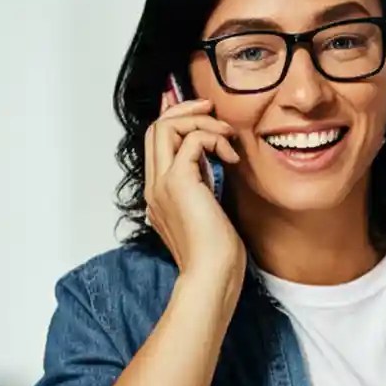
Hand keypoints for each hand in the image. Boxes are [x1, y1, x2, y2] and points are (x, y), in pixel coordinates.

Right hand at [144, 93, 244, 281]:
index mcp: (158, 192)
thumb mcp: (209, 210)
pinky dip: (213, 137)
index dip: (176, 119)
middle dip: (185, 110)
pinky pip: (191, 139)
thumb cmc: (217, 253)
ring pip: (165, 126)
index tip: (203, 114)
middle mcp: (154, 185)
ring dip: (200, 121)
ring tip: (227, 135)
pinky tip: (231, 157)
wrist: (212, 275)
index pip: (156, 142)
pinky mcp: (179, 183)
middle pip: (155, 127)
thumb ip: (202, 185)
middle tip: (213, 110)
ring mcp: (162, 184)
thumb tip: (212, 160)